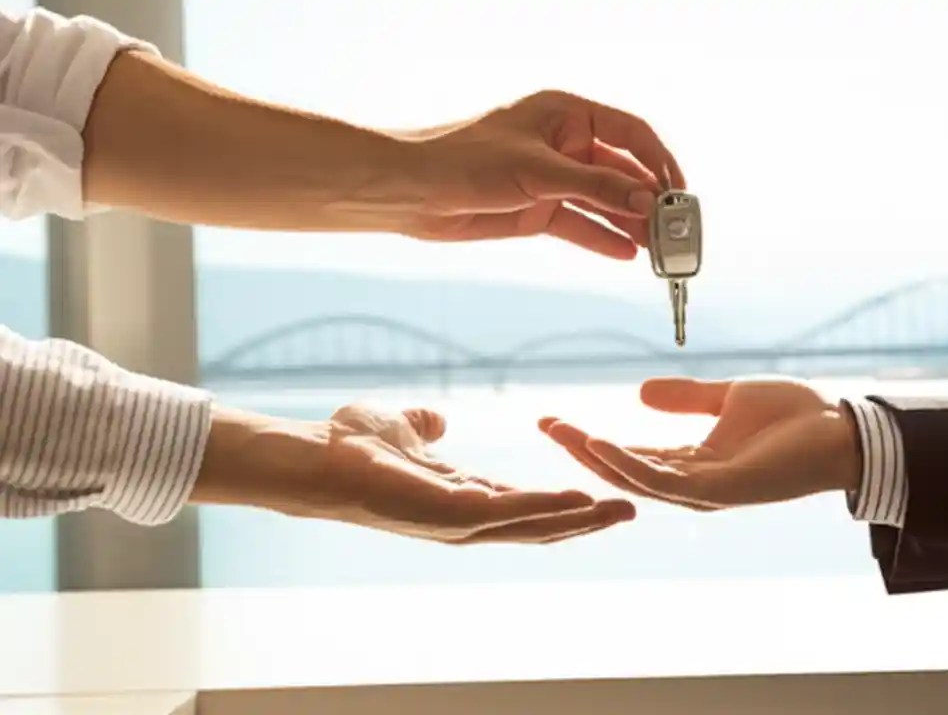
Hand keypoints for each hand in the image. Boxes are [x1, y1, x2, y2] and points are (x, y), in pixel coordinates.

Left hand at [193, 402, 634, 543]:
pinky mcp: (450, 515)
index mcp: (460, 498)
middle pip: (539, 525)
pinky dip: (548, 507)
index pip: (524, 505)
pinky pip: (511, 513)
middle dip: (586, 521)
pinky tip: (580, 499)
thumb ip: (425, 427)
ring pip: (533, 526)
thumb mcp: (402, 428)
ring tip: (621, 509)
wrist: (314, 457)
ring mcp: (458, 522)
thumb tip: (436, 422)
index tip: (600, 495)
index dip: (563, 503)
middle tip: (631, 510)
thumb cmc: (350, 446)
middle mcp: (464, 519)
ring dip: (579, 520)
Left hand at [406, 89, 685, 258]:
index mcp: (567, 114)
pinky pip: (581, 225)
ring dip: (630, 224)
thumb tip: (647, 201)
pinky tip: (628, 255)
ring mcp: (552, 179)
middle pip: (622, 172)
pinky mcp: (537, 210)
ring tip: (657, 251)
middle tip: (674, 231)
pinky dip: (603, 239)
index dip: (660, 162)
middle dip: (648, 201)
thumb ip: (596, 187)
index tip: (680, 192)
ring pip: (604, 202)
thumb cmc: (466, 161)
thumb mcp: (539, 172)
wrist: (411, 192)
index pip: (631, 133)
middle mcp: (564, 144)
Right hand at [538, 377, 861, 510]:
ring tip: (564, 433)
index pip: (631, 452)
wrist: (842, 430)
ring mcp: (707, 491)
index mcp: (695, 462)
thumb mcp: (729, 397)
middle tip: (546, 424)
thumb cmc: (797, 417)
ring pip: (637, 478)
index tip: (554, 420)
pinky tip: (604, 444)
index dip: (591, 438)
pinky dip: (630, 463)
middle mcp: (694, 483)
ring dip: (597, 457)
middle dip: (582, 450)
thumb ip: (687, 398)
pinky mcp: (722, 491)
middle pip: (624, 469)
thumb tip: (640, 393)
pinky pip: (664, 481)